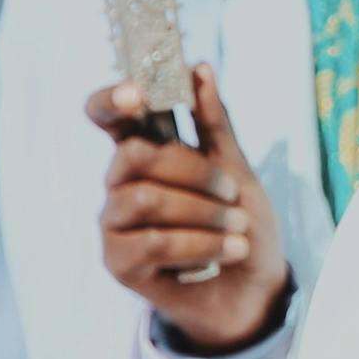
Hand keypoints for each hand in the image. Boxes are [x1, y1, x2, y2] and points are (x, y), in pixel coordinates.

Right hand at [91, 66, 285, 357]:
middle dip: (192, 170)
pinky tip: (228, 250)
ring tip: (239, 228)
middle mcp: (120, 183)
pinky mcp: (119, 262)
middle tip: (232, 192)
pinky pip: (152, 243)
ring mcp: (115, 223)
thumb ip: (214, 123)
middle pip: (134, 155)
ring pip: (144, 199)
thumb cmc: (240, 224)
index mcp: (143, 152)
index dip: (110, 99)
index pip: (105, 115)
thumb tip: (199, 68)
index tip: (136, 94)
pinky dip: (199, 244)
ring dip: (203, 213)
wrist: (254, 290)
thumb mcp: (237, 169)